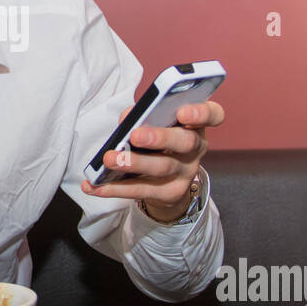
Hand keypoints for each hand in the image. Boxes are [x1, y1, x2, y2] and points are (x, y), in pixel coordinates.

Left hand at [80, 100, 225, 220]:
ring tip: (110, 159)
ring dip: (133, 163)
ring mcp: (186, 173)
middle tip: (135, 135)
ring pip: (162, 167)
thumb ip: (143, 115)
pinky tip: (94, 186)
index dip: (201, 113)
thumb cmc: (158, 141)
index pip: (212, 115)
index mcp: (195, 124)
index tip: (182, 111)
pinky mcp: (170, 193)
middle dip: (160, 137)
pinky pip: (141, 191)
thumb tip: (128, 118)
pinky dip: (114, 188)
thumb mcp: (155, 124)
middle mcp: (196, 148)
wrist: (166, 181)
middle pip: (185, 142)